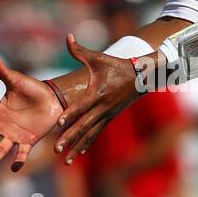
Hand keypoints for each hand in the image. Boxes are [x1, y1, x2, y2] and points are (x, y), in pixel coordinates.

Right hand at [0, 52, 62, 172]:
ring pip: (1, 148)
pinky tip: (15, 168)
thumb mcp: (17, 80)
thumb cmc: (33, 89)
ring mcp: (15, 134)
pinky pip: (22, 153)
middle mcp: (3, 125)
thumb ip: (3, 71)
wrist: (53, 99)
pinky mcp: (28, 141)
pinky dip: (18, 160)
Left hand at [52, 34, 139, 162]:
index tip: (59, 123)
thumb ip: (79, 50)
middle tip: (57, 149)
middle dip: (70, 137)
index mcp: (97, 93)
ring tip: (66, 160)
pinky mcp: (108, 119)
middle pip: (83, 125)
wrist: (141, 77)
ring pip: (89, 134)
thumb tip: (67, 37)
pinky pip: (96, 134)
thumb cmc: (116, 66)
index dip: (71, 114)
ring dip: (77, 147)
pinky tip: (78, 155)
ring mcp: (106, 115)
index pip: (82, 105)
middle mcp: (102, 107)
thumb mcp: (98, 58)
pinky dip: (86, 144)